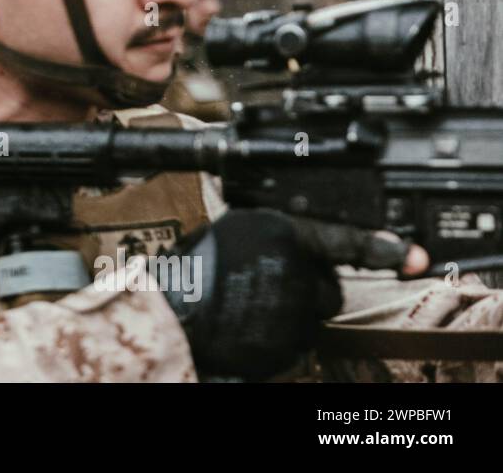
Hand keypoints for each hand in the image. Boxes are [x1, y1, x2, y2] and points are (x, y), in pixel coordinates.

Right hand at [165, 210, 415, 379]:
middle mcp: (296, 270)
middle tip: (264, 291)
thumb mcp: (235, 233)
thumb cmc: (191, 270)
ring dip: (289, 319)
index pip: (343, 239)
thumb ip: (278, 239)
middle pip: (328, 290)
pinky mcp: (287, 345)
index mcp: (281, 233)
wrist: (168, 310)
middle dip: (307, 294)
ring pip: (311, 321)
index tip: (412, 257)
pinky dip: (277, 344)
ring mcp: (294, 310)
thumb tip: (310, 252)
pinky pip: (296, 347)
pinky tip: (247, 332)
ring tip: (247, 312)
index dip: (381, 248)